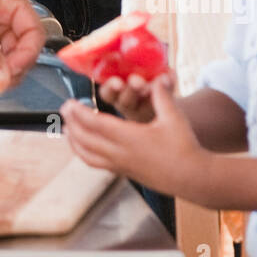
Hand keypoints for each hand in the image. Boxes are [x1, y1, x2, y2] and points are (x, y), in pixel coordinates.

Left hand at [62, 77, 207, 198]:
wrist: (194, 178)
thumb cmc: (185, 148)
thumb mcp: (174, 117)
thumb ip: (161, 95)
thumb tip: (156, 78)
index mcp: (130, 138)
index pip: (95, 125)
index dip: (78, 113)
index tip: (68, 103)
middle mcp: (121, 154)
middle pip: (85, 140)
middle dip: (71, 124)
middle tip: (63, 110)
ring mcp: (121, 166)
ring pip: (87, 155)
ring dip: (74, 140)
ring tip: (66, 128)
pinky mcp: (125, 173)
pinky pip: (96, 164)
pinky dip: (84, 153)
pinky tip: (83, 147)